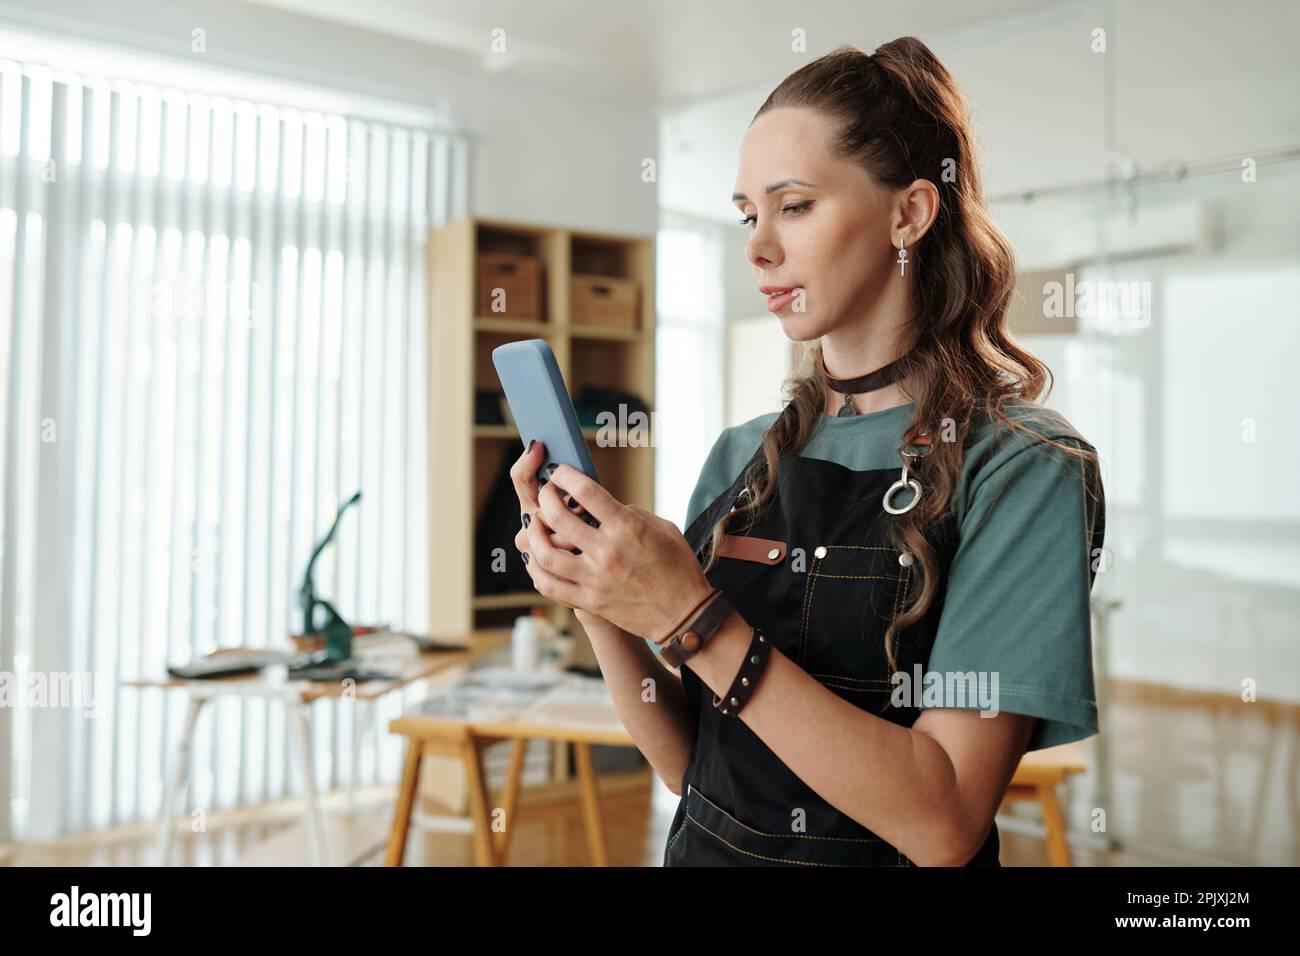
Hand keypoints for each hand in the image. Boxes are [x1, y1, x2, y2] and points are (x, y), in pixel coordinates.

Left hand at [510, 446, 714, 640]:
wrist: (685, 615)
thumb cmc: (678, 568)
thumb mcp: (663, 528)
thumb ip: (630, 513)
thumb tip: (602, 507)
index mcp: (627, 529)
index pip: (586, 492)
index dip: (566, 476)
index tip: (559, 471)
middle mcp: (607, 553)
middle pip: (558, 518)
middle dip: (546, 498)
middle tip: (546, 493)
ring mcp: (594, 580)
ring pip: (546, 554)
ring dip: (534, 533)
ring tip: (536, 523)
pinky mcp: (590, 602)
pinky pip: (550, 586)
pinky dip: (536, 569)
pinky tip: (535, 558)